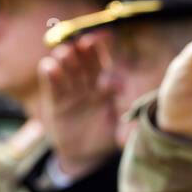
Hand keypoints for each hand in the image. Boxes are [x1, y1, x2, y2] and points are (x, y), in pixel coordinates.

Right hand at [38, 34, 117, 175]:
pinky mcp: (55, 101)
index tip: (106, 34)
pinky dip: (49, 73)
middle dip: (84, 49)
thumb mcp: (120, 128)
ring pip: (67, 67)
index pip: (105, 61)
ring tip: (66, 53)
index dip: (105, 47)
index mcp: (106, 86)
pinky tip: (50, 67)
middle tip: (85, 42)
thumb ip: (128, 118)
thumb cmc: (106, 138)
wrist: (84, 156)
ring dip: (65, 57)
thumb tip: (142, 112)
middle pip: (85, 60)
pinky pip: (51, 84)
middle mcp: (88, 84)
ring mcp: (71, 90)